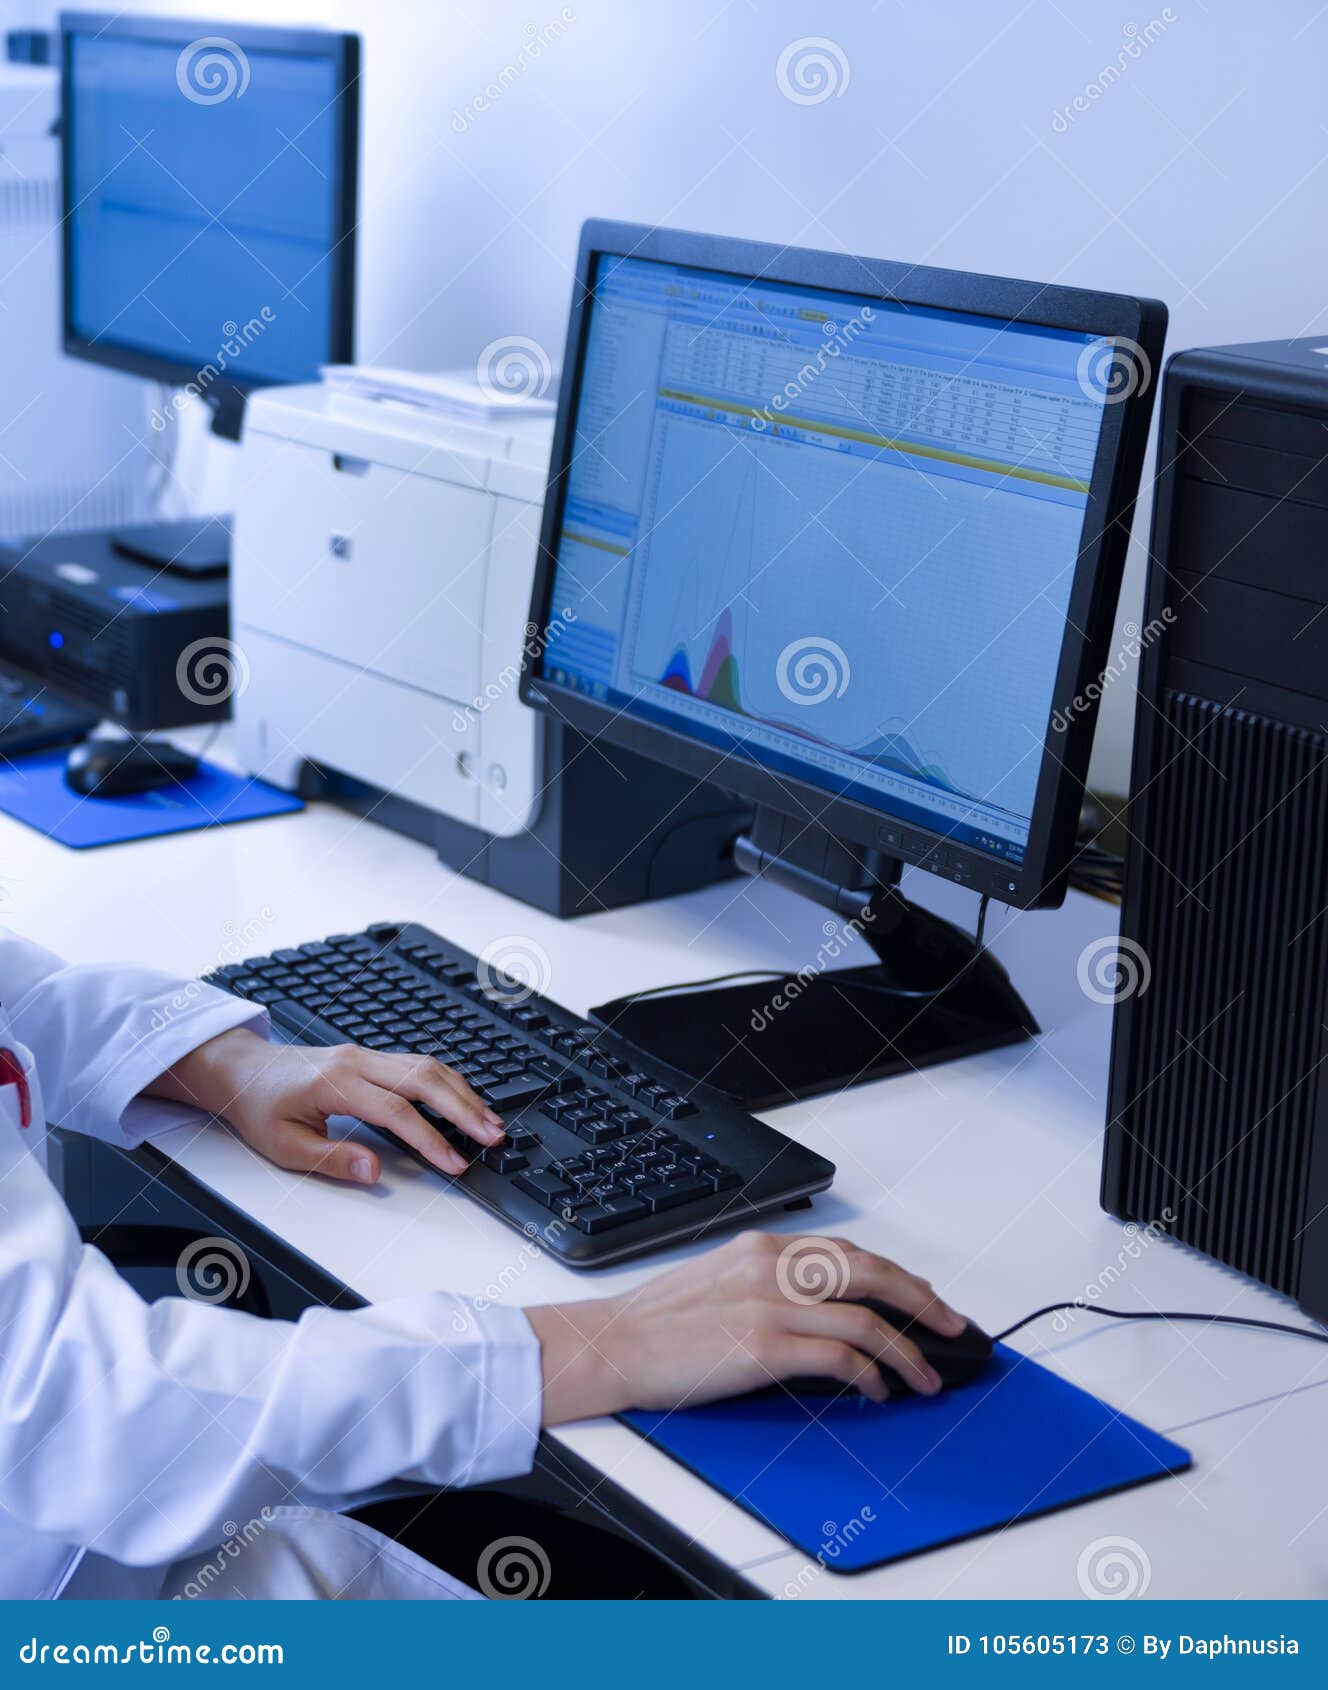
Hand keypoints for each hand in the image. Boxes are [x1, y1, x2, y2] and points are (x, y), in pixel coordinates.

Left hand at [146, 1027, 504, 1183]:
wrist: (244, 1071)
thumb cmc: (261, 1109)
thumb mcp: (284, 1147)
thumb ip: (332, 1159)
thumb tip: (375, 1171)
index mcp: (336, 1084)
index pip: (396, 1112)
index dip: (431, 1139)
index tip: (455, 1162)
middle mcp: (357, 1061)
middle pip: (424, 1079)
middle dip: (464, 1108)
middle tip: (493, 1135)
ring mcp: (366, 1054)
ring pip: (427, 1066)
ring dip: (462, 1093)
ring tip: (489, 1121)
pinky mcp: (371, 1057)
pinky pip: (418, 1064)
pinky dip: (447, 1082)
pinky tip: (464, 1100)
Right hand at [525, 1230, 968, 1424]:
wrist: (611, 1343)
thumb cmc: (655, 1323)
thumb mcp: (718, 1281)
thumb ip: (767, 1284)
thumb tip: (819, 1313)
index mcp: (762, 1247)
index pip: (848, 1253)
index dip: (895, 1276)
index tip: (921, 1296)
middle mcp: (772, 1266)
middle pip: (872, 1273)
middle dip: (921, 1301)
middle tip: (950, 1327)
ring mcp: (769, 1304)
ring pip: (866, 1318)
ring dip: (907, 1352)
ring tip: (925, 1377)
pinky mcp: (764, 1346)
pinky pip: (840, 1359)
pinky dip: (871, 1377)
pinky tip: (878, 1392)